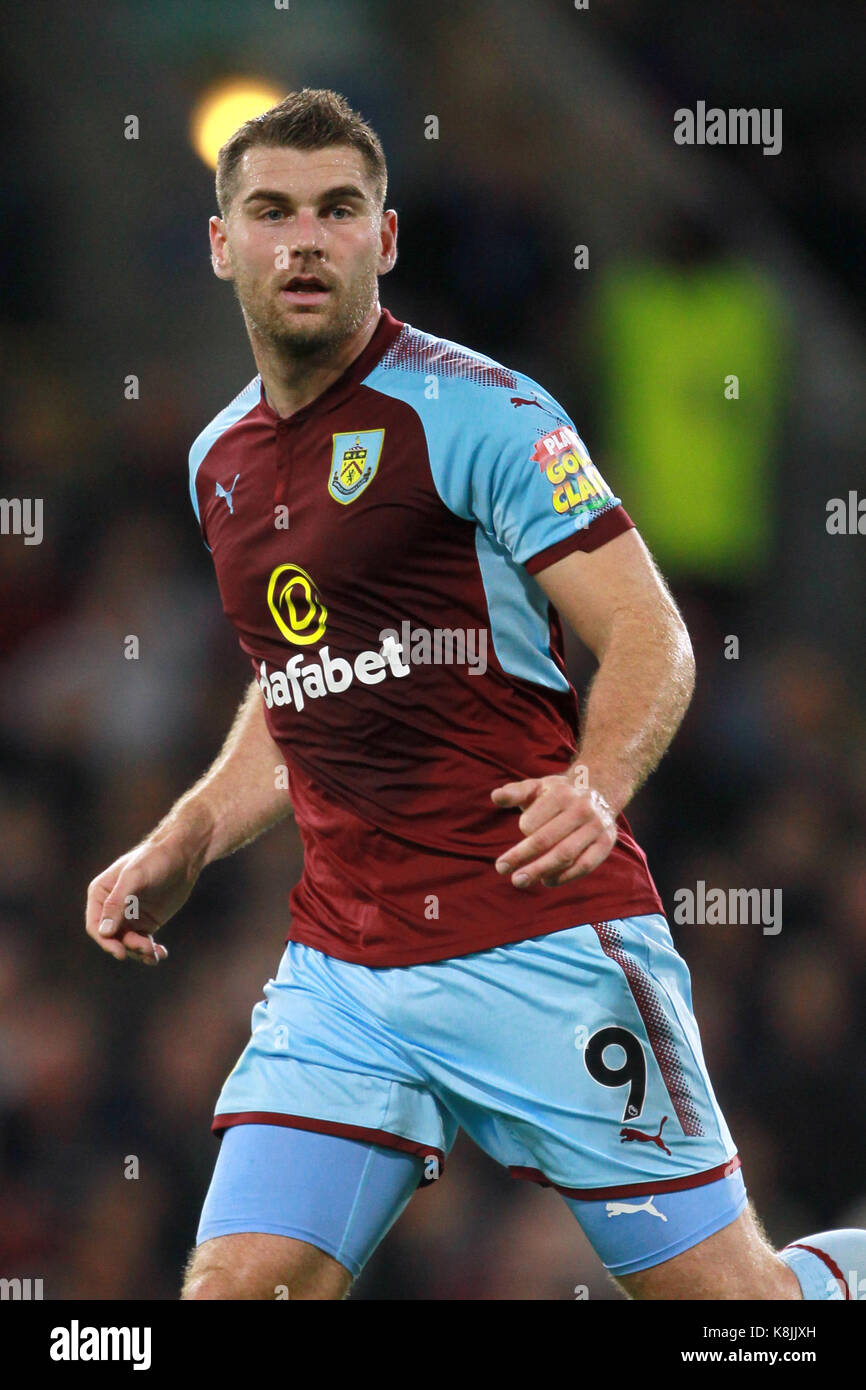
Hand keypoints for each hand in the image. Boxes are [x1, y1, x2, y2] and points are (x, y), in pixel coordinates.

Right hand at [85, 837, 200, 964]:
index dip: (105, 941)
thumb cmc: (154, 859)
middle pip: (112, 938)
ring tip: (156, 954)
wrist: (183, 855)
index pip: (95, 925)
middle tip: (147, 948)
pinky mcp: (146, 922)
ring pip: (128, 943)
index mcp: (101, 894)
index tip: (121, 952)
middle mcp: (112, 908)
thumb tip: (104, 932)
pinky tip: (161, 954)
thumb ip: (117, 903)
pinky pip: (143, 942)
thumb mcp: (134, 877)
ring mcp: (129, 916)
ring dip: (140, 951)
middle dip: (128, 946)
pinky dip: (150, 951)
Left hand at [490, 774, 617, 887]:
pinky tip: (546, 880)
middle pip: (547, 840)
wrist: (598, 792)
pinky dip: (564, 877)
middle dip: (521, 856)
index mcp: (562, 794)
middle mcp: (582, 809)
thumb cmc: (558, 794)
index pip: (534, 821)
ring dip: (540, 871)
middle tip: (501, 869)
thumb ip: (515, 792)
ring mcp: (596, 827)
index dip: (524, 828)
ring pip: (565, 855)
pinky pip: (584, 866)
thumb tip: (496, 796)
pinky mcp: (606, 844)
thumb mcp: (537, 787)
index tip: (523, 830)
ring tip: (519, 880)